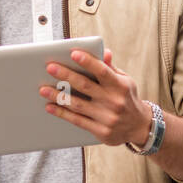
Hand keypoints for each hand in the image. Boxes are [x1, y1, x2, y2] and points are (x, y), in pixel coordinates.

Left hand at [39, 48, 153, 147]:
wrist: (140, 126)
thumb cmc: (128, 98)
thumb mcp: (125, 81)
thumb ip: (111, 68)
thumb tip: (104, 52)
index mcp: (120, 86)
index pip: (103, 71)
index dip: (88, 62)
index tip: (73, 53)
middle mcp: (114, 101)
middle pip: (86, 86)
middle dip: (67, 76)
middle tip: (50, 67)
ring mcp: (107, 118)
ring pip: (78, 105)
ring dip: (58, 96)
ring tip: (43, 89)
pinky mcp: (101, 131)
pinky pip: (77, 121)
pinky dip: (62, 113)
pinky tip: (50, 106)